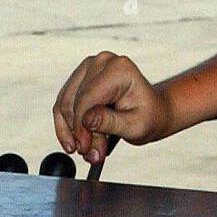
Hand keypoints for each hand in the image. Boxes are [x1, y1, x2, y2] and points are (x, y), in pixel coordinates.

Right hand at [52, 52, 173, 164]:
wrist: (153, 111)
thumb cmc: (149, 116)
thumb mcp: (135, 126)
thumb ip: (111, 123)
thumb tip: (86, 120)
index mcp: (119, 69)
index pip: (87, 99)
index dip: (81, 127)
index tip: (85, 149)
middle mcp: (102, 62)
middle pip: (75, 102)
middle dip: (80, 133)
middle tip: (90, 154)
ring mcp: (90, 67)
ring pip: (65, 104)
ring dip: (72, 131)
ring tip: (87, 150)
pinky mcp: (81, 77)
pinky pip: (63, 102)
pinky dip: (66, 124)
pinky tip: (75, 140)